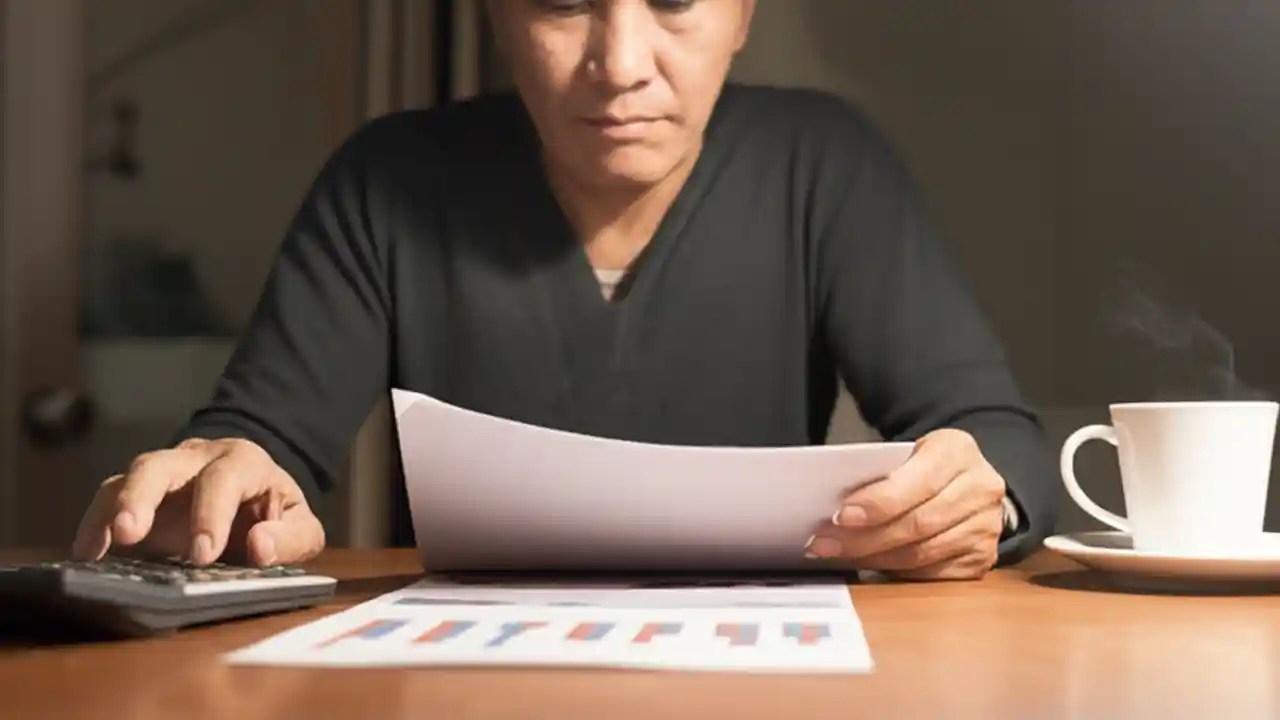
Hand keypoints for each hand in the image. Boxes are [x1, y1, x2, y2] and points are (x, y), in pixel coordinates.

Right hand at [71, 438, 324, 565]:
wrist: (252, 493)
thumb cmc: (274, 513)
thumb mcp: (300, 526)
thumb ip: (291, 537)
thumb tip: (261, 546)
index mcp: (243, 462)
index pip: (223, 478)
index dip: (210, 513)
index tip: (202, 554)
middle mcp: (196, 460)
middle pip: (160, 465)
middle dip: (142, 497)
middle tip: (130, 533)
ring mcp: (163, 474)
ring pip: (128, 478)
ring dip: (112, 509)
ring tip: (97, 548)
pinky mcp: (137, 494)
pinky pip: (108, 499)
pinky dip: (94, 524)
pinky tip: (87, 553)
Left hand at [805, 429, 1005, 580]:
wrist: (968, 481)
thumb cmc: (925, 466)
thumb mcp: (907, 453)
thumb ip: (881, 473)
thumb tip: (833, 507)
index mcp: (957, 451)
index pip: (918, 482)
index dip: (879, 503)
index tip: (841, 515)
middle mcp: (980, 488)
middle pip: (918, 524)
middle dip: (865, 537)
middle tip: (826, 542)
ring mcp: (986, 526)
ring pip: (922, 553)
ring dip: (874, 557)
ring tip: (840, 554)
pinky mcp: (983, 557)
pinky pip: (932, 573)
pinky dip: (895, 572)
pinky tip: (869, 565)